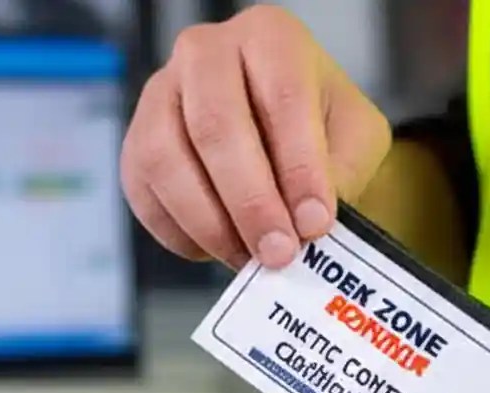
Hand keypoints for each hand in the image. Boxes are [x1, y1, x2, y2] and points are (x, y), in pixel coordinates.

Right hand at [121, 5, 391, 269]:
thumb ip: (341, 172)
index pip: (282, 96)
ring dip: (209, 223)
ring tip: (248, 258)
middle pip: (215, 125)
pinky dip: (181, 233)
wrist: (278, 133)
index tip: (315, 223)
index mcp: (269, 37)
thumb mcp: (354, 138)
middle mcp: (206, 54)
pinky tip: (219, 248)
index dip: (298, 166)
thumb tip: (306, 222)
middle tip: (278, 252)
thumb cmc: (318, 127)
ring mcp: (160, 96)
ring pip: (167, 160)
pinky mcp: (135, 145)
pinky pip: (145, 194)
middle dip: (250, 202)